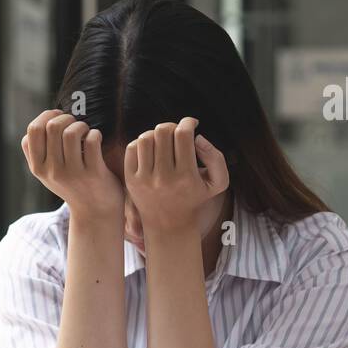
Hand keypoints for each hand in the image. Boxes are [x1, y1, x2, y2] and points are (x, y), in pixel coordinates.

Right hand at [21, 110, 122, 218]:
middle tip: (75, 124)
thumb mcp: (48, 173)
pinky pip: (91, 141)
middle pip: (52, 127)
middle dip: (66, 118)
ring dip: (81, 125)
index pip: (32, 131)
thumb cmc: (72, 185)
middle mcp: (52, 171)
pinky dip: (95, 134)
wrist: (94, 212)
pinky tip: (96, 139)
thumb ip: (40, 151)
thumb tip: (45, 118)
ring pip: (71, 132)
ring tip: (85, 131)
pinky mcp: (93, 174)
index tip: (57, 118)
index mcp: (37, 168)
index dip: (46, 117)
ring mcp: (72, 174)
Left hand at [124, 117, 229, 236]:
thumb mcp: (217, 182)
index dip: (188, 122)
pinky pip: (132, 148)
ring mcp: (144, 179)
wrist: (168, 224)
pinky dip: (142, 143)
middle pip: (163, 131)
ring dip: (156, 133)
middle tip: (177, 132)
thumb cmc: (195, 198)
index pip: (183, 135)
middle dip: (172, 126)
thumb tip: (198, 137)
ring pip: (146, 137)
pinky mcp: (131, 180)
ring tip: (163, 140)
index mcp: (186, 176)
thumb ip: (216, 157)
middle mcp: (164, 178)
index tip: (191, 123)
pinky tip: (151, 149)